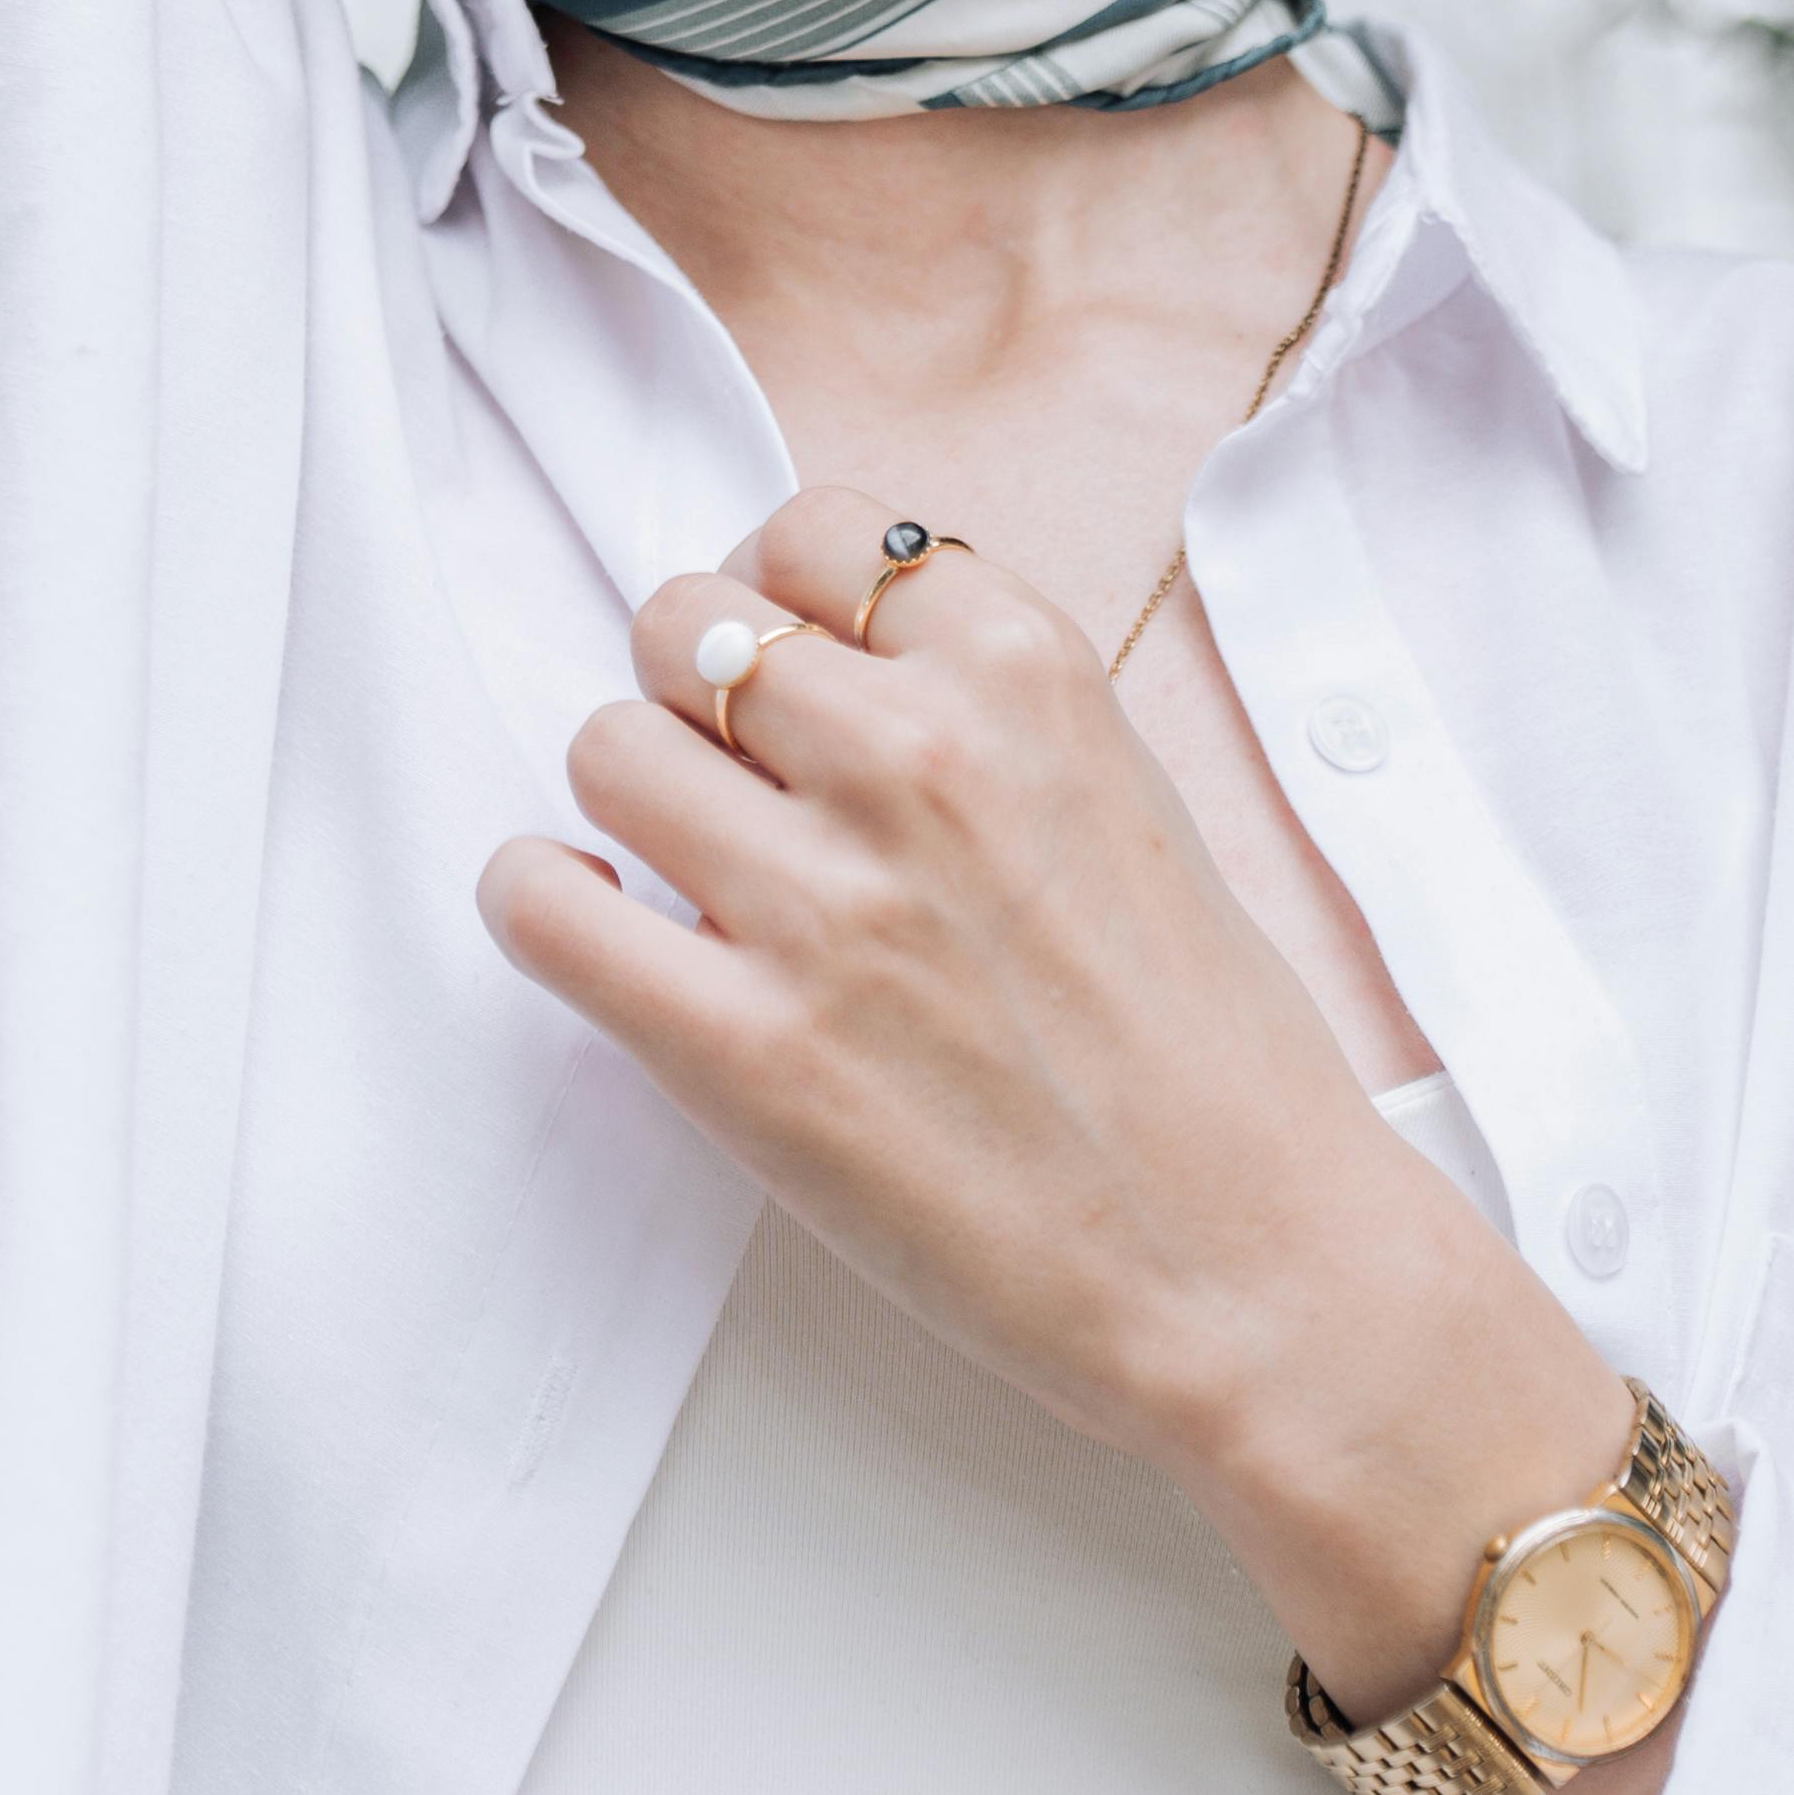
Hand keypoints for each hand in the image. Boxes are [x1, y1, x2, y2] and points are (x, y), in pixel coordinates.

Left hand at [481, 480, 1654, 1794]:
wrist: (1253, 1264)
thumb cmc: (1206, 1054)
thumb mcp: (1124, 793)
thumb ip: (981, 708)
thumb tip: (816, 662)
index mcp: (1028, 673)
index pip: (812, 530)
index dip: (782, 599)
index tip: (792, 671)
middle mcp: (919, 758)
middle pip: (687, 624)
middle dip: (698, 695)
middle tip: (739, 785)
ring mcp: (823, 903)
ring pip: (605, 746)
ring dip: (633, 803)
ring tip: (691, 874)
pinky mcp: (745, 1051)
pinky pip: (540, 904)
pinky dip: (545, 903)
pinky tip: (602, 930)